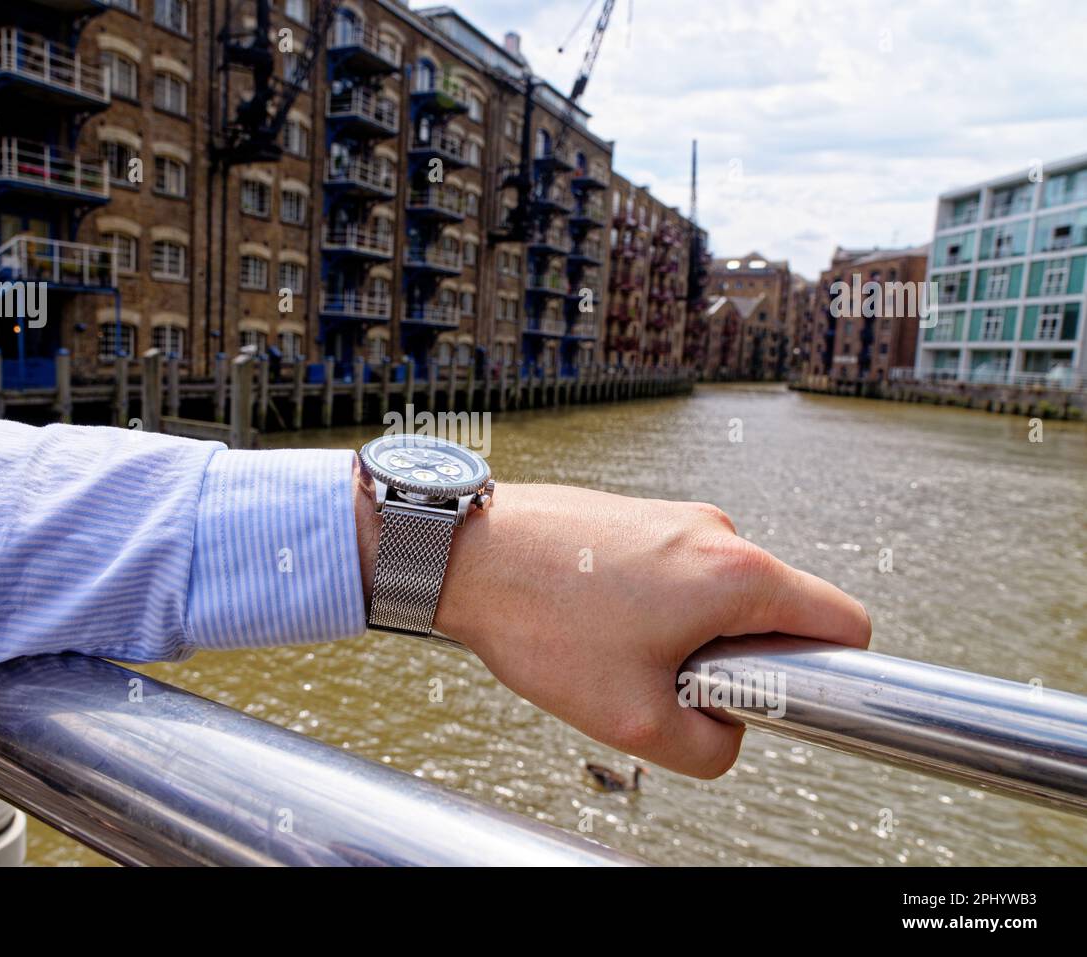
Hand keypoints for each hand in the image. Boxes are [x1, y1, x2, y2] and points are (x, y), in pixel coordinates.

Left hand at [356, 473, 871, 778]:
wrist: (465, 553)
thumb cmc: (540, 618)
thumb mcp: (633, 719)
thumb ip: (710, 748)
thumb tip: (728, 735)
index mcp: (737, 573)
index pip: (844, 623)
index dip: (829, 674)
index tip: (772, 697)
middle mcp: (717, 532)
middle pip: (779, 613)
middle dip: (740, 661)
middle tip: (668, 680)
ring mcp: (676, 518)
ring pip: (722, 597)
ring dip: (690, 636)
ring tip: (619, 649)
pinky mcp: (640, 518)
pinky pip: (679, 576)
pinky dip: (657, 609)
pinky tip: (598, 624)